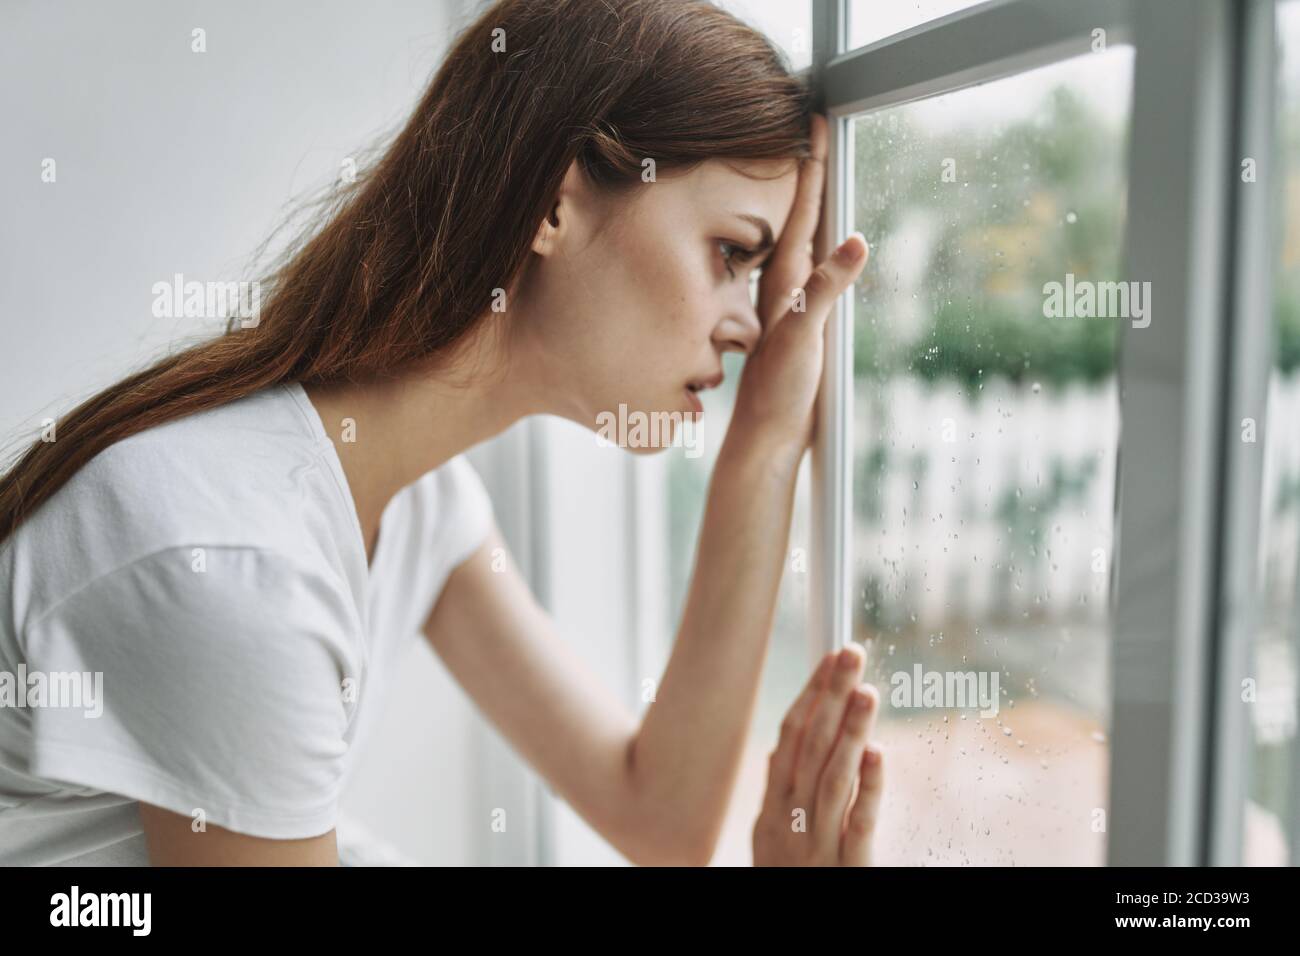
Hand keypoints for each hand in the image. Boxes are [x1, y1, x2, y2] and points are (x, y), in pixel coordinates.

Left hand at [728, 113, 869, 468]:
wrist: (766, 431)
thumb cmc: (779, 388)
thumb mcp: (804, 334)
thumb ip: (826, 288)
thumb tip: (855, 240)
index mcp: (783, 278)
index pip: (801, 207)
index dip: (811, 163)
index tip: (816, 119)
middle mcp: (783, 283)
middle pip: (801, 213)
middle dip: (812, 170)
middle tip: (818, 127)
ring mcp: (789, 300)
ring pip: (804, 238)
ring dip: (813, 203)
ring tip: (820, 170)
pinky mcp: (797, 320)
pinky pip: (810, 267)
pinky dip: (820, 244)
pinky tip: (824, 243)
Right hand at [752, 644, 883, 865]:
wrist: (786, 934)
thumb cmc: (785, 883)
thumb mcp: (770, 840)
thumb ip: (779, 795)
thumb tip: (782, 748)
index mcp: (772, 809)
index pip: (790, 738)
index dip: (811, 695)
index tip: (830, 659)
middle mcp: (789, 822)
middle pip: (810, 748)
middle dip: (831, 697)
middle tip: (852, 653)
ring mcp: (816, 848)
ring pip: (832, 778)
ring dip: (849, 730)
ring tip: (867, 689)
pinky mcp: (848, 871)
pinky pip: (859, 825)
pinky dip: (868, 787)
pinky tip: (877, 753)